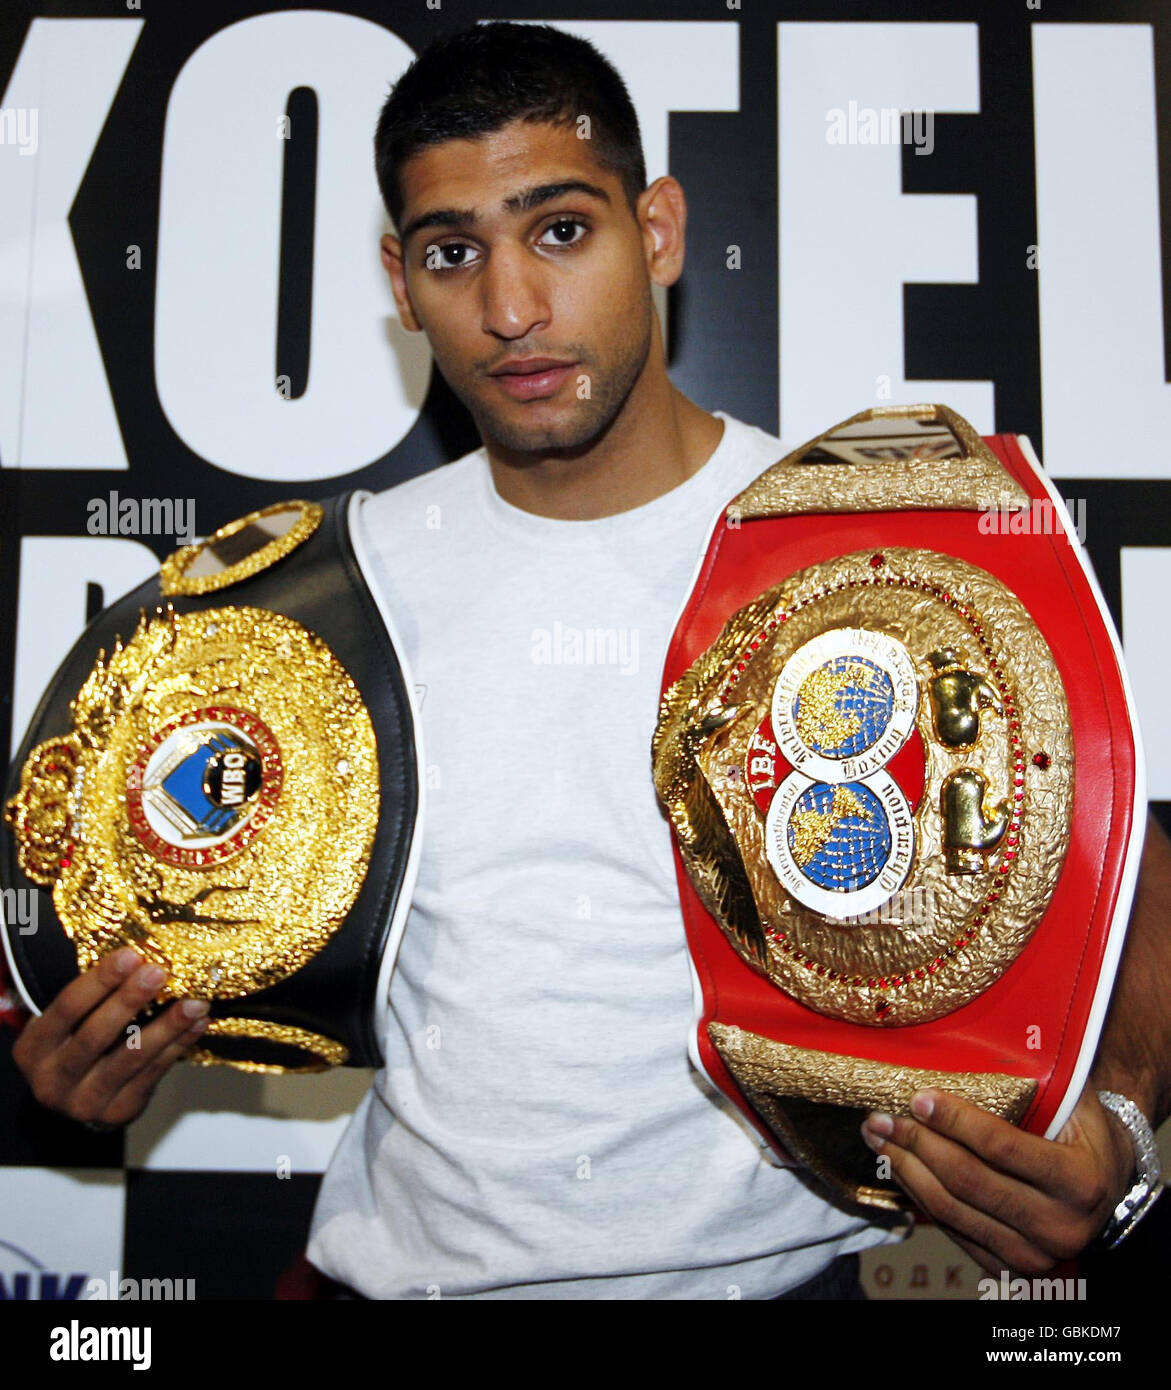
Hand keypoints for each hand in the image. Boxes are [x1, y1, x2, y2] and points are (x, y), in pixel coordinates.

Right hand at [12, 947, 209, 1128]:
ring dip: (167, 1026)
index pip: (67, 1008)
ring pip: (130, 1058)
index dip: (100, 980)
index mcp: (34, 1048)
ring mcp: (84, 1101)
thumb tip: (138, 954)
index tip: (132, 954)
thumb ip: (90, 997)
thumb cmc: (76, 1044)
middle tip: (160, 973)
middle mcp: (52, 1079)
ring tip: (195, 1002)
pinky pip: (152, 1075)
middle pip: (95, 1035)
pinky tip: (197, 1025)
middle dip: (130, 1000)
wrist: (78, 1098)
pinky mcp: (117, 1112)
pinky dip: (178, 1046)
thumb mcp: (66, 1024)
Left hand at [860, 1084, 1134, 1274]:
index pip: (1003, 1148)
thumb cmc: (1086, 1134)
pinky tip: (899, 1164)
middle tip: (879, 1115)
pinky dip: (918, 1194)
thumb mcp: (1077, 1102)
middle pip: (968, 1181)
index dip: (956, 1122)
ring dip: (906, 1168)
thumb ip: (1038, 1077)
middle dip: (917, 1143)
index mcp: (1081, 1182)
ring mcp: (1033, 1255)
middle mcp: (1060, 1227)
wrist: (1110, 1190)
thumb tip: (972, 1036)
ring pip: (951, 1209)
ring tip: (876, 1135)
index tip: (918, 1098)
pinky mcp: (1009, 1269)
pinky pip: (951, 1229)